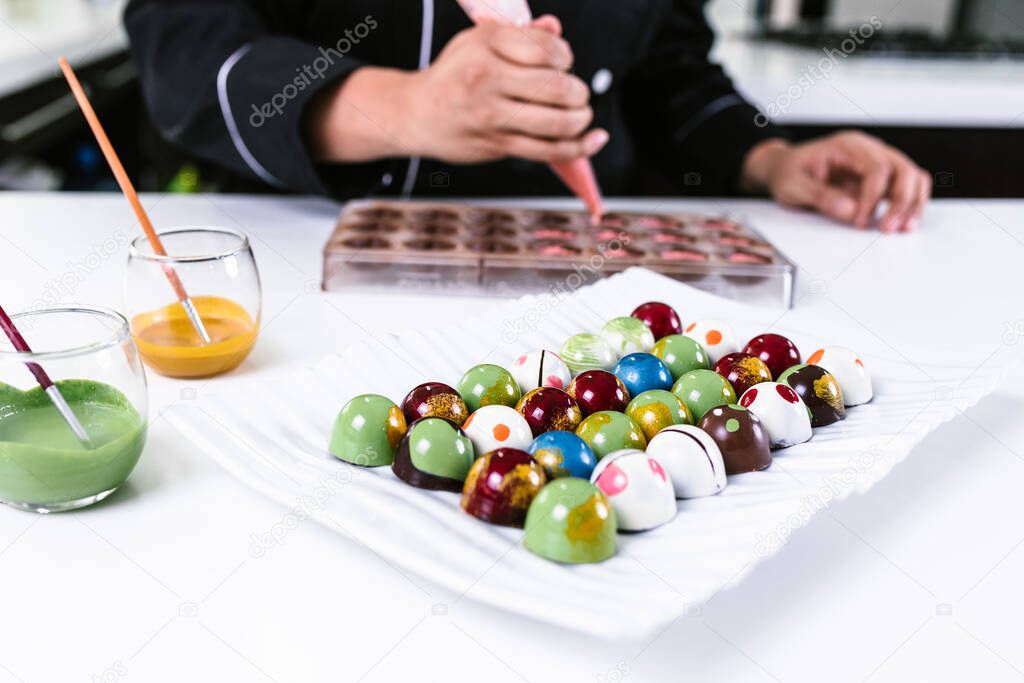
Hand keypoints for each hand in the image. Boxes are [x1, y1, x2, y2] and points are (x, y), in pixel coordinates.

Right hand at [306, 16, 607, 163]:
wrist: (414, 114)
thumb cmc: (452, 75)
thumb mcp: (478, 42)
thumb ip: (521, 37)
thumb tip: (555, 30)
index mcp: (487, 44)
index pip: (547, 49)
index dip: (566, 57)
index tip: (563, 63)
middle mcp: (488, 78)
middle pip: (556, 86)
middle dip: (578, 91)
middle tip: (577, 94)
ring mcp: (491, 115)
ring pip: (556, 122)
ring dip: (580, 119)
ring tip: (581, 115)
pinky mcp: (496, 144)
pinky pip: (547, 150)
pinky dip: (579, 147)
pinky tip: (594, 139)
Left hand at [740, 132, 931, 231]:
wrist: (785, 168)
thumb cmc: (788, 172)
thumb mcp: (793, 185)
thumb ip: (820, 196)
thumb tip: (851, 210)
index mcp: (847, 146)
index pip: (875, 167)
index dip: (872, 196)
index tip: (859, 220)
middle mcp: (868, 150)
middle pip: (903, 168)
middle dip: (901, 201)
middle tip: (887, 229)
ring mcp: (878, 162)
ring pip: (913, 176)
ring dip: (912, 204)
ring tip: (903, 228)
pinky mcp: (881, 179)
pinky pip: (907, 187)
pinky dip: (910, 205)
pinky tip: (902, 224)